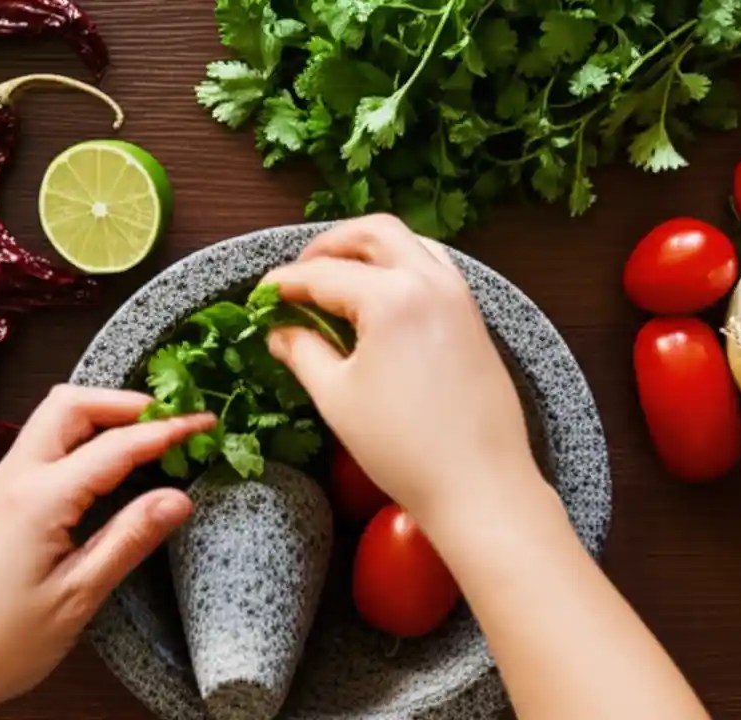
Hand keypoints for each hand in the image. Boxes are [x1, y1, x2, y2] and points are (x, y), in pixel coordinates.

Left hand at [0, 386, 213, 718]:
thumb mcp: (78, 596)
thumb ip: (129, 539)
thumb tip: (178, 498)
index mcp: (39, 498)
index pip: (116, 445)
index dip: (167, 430)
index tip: (205, 420)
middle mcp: (14, 479)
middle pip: (71, 404)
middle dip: (124, 402)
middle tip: (169, 421)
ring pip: (51, 421)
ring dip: (99, 417)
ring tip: (143, 439)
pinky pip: (40, 449)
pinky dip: (78, 440)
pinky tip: (103, 470)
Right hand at [263, 215, 540, 520]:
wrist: (480, 484)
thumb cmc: (403, 448)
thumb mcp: (337, 398)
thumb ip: (302, 352)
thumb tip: (279, 331)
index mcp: (391, 297)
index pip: (323, 274)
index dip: (284, 283)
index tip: (260, 296)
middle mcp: (430, 282)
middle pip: (373, 234)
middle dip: (330, 245)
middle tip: (299, 274)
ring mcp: (459, 297)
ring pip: (410, 243)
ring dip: (369, 250)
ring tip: (338, 279)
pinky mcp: (474, 318)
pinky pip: (435, 269)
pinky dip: (403, 267)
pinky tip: (382, 299)